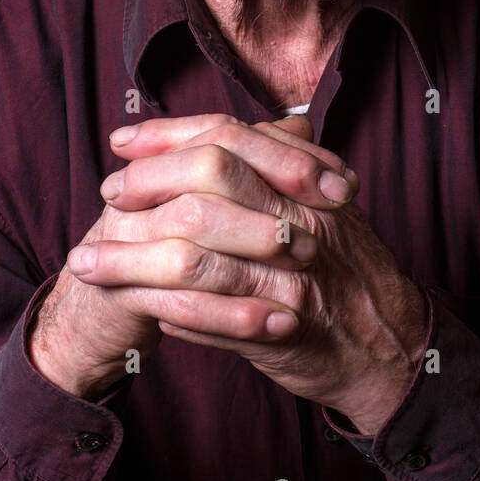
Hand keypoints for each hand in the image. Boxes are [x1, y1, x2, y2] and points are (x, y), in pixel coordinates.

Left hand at [71, 113, 429, 431]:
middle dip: (145, 187)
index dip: (169, 135)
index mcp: (304, 183)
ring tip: (87, 265)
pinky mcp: (283, 330)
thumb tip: (215, 132)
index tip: (121, 142)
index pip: (228, 136)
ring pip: (196, 258)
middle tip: (106, 197)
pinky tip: (142, 307)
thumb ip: (275, 168)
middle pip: (207, 183)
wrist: (392, 347)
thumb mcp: (322, 205)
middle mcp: (299, 220)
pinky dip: (171, 311)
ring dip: (131, 262)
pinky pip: (213, 318)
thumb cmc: (345, 272)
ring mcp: (292, 276)